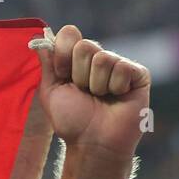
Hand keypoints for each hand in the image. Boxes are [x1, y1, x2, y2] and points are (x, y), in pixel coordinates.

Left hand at [31, 24, 149, 161]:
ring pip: (103, 58)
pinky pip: (122, 67)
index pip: (69, 35)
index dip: (62, 56)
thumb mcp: (51, 92)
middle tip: (84, 92)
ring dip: (96, 85)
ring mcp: (119, 65)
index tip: (63, 75)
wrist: (92, 142)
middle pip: (85, 46)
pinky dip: (115, 87)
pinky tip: (117, 97)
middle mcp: (98, 58)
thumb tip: (39, 41)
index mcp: (76, 60)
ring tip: (101, 98)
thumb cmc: (71, 121)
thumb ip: (47, 65)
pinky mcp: (138, 74)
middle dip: (79, 75)